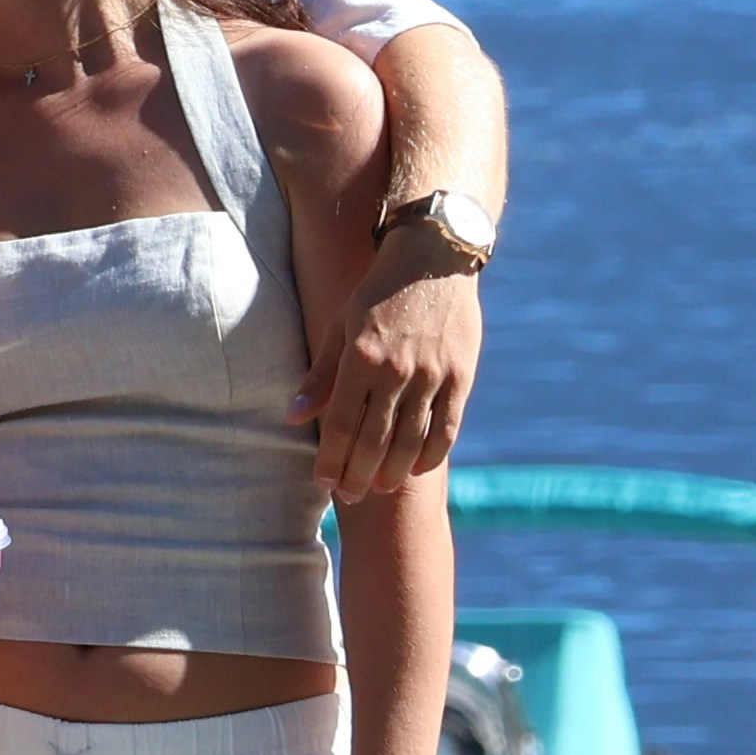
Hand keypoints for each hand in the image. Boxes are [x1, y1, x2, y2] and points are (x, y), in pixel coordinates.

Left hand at [301, 239, 483, 503]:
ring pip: (411, 441)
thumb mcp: (340, 323)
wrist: (435, 258)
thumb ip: (320, 374)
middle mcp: (397, 370)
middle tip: (349, 496)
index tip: (323, 482)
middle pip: (374, 440)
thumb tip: (293, 416)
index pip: (341, 424)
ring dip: (392, 472)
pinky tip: (416, 470)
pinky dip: (431, 455)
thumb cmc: (378, 291)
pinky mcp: (461, 376)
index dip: (331, 459)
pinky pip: (446, 428)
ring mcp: (433, 375)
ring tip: (378, 488)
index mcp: (360, 356)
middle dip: (358, 475)